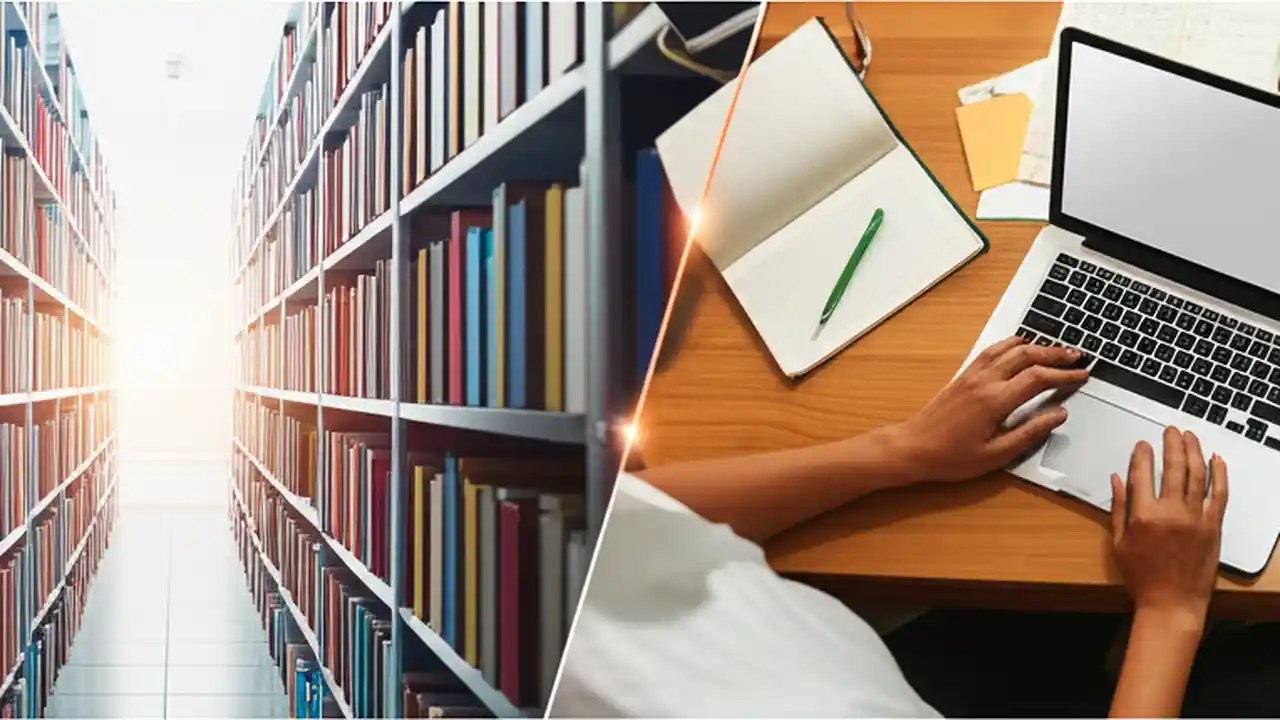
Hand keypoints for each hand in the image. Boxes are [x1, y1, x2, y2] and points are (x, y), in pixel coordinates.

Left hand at [888, 336, 1088, 482]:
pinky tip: (1019, 344)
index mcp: (995, 401)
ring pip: (1008, 349)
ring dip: (1035, 345)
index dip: (1064, 375)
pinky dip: (1010, 344)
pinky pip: (990, 351)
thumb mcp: (996, 455)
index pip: (1038, 379)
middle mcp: (984, 381)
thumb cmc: (952, 458)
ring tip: (1056, 348)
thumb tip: (1059, 415)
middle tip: (1078, 356)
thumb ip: (1030, 433)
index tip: (1083, 375)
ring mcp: (971, 375)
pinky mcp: (962, 376)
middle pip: (1026, 356)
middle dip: (1055, 354)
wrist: (912, 448)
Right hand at [1110, 427, 1226, 624]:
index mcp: (1144, 516)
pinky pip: (1220, 495)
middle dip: (1172, 444)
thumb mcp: (1119, 542)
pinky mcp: (1214, 527)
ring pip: (1198, 475)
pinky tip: (1217, 460)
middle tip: (1171, 430)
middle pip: (1174, 468)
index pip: (1142, 474)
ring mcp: (1196, 518)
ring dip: (1194, 452)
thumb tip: (1116, 479)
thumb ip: (1118, 507)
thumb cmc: (1141, 577)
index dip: (1142, 455)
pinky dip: (1220, 475)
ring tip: (1191, 437)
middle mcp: (1172, 512)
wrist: (1172, 603)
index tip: (1142, 444)